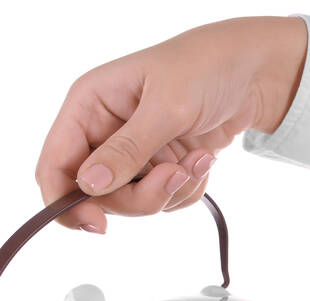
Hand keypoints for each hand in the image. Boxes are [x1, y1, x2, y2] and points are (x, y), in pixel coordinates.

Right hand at [36, 16, 306, 230]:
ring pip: (131, 203)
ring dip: (169, 191)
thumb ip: (127, 149)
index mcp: (88, 105)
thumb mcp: (167, 105)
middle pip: (96, 196)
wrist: (255, 71)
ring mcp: (131, 152)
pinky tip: (202, 159)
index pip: (54, 165)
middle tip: (173, 177)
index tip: (97, 224)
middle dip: (140, 197)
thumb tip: (90, 184)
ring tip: (197, 159)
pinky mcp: (157, 166)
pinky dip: (185, 190)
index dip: (66, 201)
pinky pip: (162, 201)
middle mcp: (103, 131)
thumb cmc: (207, 66)